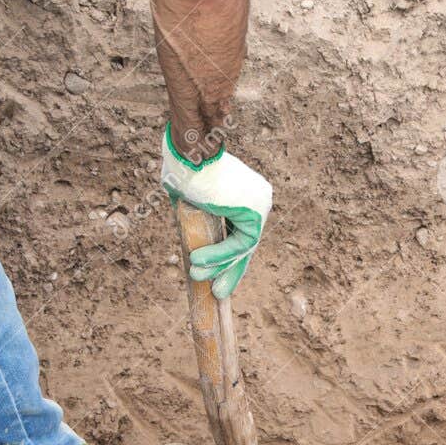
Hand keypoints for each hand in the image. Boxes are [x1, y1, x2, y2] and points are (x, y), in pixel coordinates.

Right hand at [161, 125, 270, 298]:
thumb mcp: (192, 197)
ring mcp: (260, 204)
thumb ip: (197, 216)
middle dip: (231, 269)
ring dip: (220, 265)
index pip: (240, 231)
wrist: (191, 152)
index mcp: (247, 193)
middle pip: (246, 242)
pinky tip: (199, 262)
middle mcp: (259, 198)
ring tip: (197, 277)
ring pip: (243, 246)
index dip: (227, 254)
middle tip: (219, 292)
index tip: (215, 273)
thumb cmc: (185, 166)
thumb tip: (189, 236)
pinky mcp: (255, 211)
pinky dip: (220, 255)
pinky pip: (241, 242)